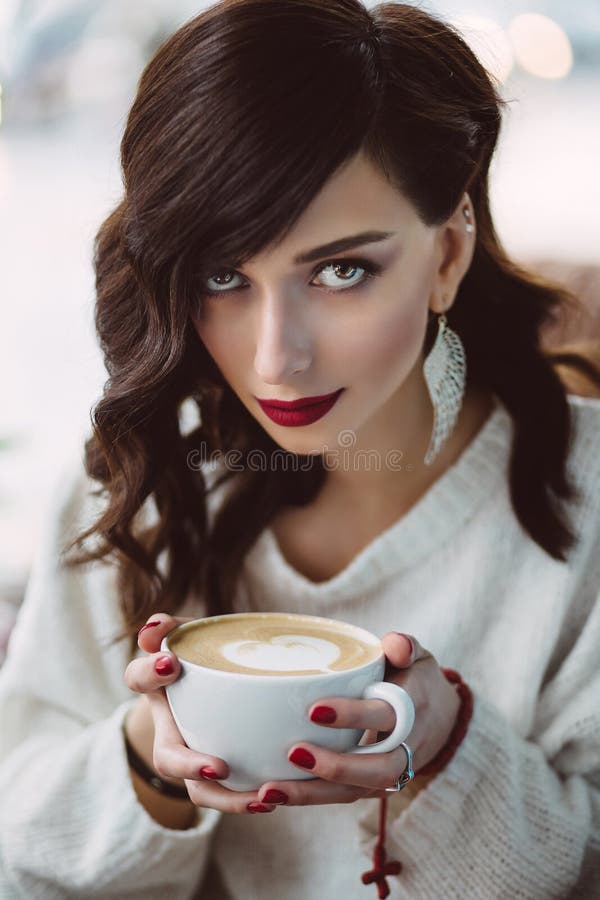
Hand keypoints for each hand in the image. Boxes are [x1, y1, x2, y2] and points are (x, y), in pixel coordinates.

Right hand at [124, 614, 278, 813]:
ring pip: (198, 790)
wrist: (222, 685)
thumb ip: (173, 627)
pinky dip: (247, 799)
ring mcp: (191, 756)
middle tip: (219, 766)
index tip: (172, 664)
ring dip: (226, 798)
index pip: (139, 679)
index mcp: (158, 689)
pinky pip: (226, 796)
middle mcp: (170, 729)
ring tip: (261, 796)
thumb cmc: (201, 654)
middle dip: (189, 766)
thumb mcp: (189, 634)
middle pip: (166, 758)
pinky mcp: (217, 775)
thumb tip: (155, 626)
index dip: (150, 673)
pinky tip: (274, 797)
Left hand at [253, 633, 460, 807]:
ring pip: (355, 792)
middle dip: (335, 766)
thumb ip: (404, 646)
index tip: (314, 710)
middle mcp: (405, 748)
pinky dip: (308, 798)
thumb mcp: (417, 656)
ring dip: (312, 794)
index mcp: (413, 710)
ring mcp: (389, 772)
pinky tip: (272, 795)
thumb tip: (394, 644)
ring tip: (270, 790)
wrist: (439, 718)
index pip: (384, 716)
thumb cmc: (416, 679)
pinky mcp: (369, 785)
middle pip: (376, 769)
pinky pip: (341, 797)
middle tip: (294, 753)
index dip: (352, 715)